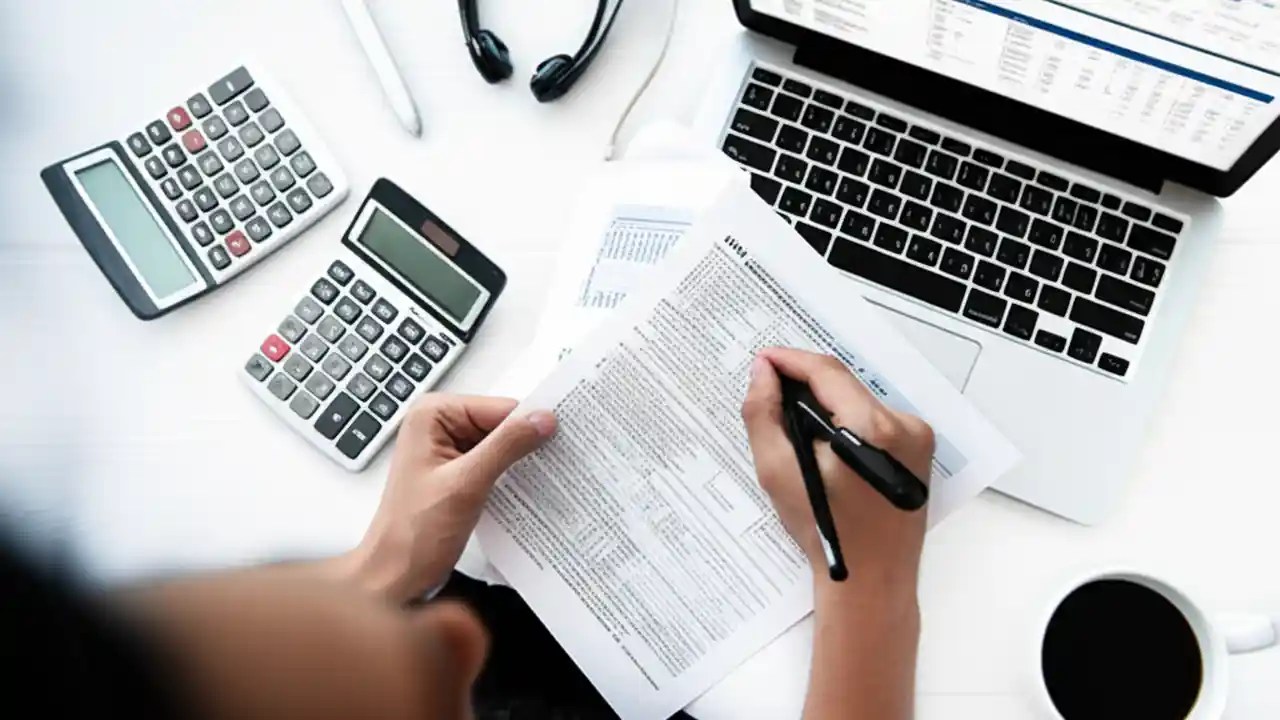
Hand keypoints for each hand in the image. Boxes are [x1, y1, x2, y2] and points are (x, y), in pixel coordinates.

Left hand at [338, 395, 556, 603]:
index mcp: (432, 415)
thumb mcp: (465, 485)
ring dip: (522, 465)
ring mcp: (449, 451)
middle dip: (528, 446)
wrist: (396, 577)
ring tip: (545, 481)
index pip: (500, 408)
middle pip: (503, 425)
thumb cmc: (412, 535)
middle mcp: (439, 427)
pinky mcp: (459, 474)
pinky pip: (496, 466)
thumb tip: (542, 419)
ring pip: (503, 447)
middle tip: (559, 463)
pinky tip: (528, 493)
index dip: (532, 424)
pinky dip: (513, 478)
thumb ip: (506, 447)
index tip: (565, 438)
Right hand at [741, 348, 934, 594]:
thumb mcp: (779, 474)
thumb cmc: (828, 533)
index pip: (827, 372)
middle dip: (805, 384)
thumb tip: (762, 373)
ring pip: (859, 401)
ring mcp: (918, 438)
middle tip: (770, 393)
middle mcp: (905, 425)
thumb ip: (764, 415)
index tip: (764, 360)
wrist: (872, 580)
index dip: (791, 360)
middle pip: (845, 385)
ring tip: (796, 428)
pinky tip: (826, 448)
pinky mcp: (919, 451)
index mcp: (874, 428)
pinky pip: (876, 420)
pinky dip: (848, 423)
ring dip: (828, 405)